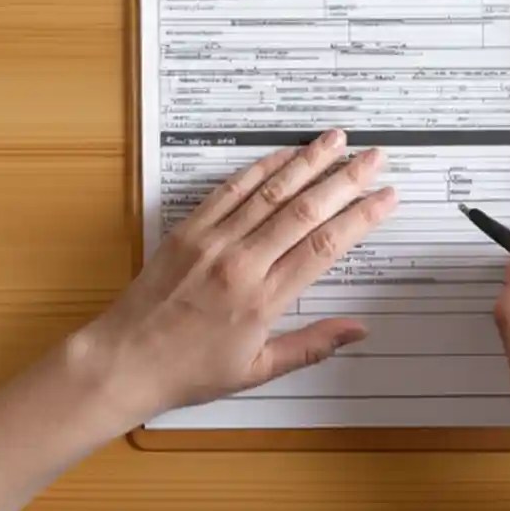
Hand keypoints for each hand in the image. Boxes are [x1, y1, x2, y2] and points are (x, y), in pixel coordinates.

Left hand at [77, 129, 396, 423]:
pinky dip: (260, 168)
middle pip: (304, 210)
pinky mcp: (188, 230)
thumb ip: (311, 345)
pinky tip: (284, 154)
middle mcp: (241, 263)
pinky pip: (230, 190)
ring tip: (336, 139)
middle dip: (344, 179)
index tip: (385, 197)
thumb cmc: (188, 371)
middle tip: (373, 157)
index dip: (360, 217)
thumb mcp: (257, 370)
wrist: (123, 361)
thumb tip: (357, 329)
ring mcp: (212, 241)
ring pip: (271, 192)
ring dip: (307, 162)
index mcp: (262, 300)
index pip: (324, 246)